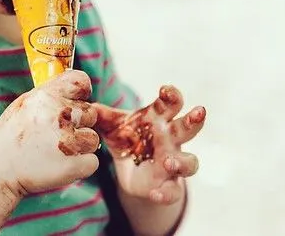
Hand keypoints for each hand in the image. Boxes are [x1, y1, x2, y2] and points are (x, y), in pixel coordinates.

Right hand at [0, 70, 100, 198]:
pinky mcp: (74, 165)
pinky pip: (92, 161)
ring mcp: (67, 141)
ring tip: (55, 152)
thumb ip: (50, 94)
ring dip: (80, 146)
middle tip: (56, 135)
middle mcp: (58, 115)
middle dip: (79, 124)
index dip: (81, 93)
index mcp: (46, 96)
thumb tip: (74, 86)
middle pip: (90, 113)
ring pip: (93, 139)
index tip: (75, 103)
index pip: (81, 82)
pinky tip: (59, 165)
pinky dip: (80, 166)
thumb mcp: (24, 105)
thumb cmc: (10, 136)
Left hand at [94, 85, 205, 205]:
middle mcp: (171, 139)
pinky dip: (166, 193)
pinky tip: (155, 193)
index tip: (165, 90)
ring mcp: (173, 163)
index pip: (171, 104)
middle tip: (199, 111)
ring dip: (182, 161)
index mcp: (159, 119)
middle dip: (194, 120)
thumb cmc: (128, 137)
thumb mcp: (112, 125)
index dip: (172, 96)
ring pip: (190, 162)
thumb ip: (100, 115)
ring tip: (169, 161)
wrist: (130, 169)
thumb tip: (84, 106)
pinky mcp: (168, 185)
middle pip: (188, 128)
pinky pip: (173, 191)